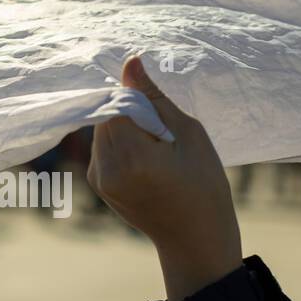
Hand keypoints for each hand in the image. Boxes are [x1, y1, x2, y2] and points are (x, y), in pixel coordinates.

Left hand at [88, 56, 242, 300]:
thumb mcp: (188, 134)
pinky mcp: (97, 183)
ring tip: (158, 151)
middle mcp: (106, 169)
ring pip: (103, 130)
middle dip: (131, 113)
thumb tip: (129, 63)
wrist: (194, 238)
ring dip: (126, 128)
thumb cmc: (203, 185)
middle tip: (163, 135)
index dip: (139, 98)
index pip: (118, 103)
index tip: (161, 111)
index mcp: (132, 158)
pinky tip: (147, 163)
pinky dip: (121, 144)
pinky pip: (103, 147)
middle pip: (107, 116)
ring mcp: (98, 178)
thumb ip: (154, 98)